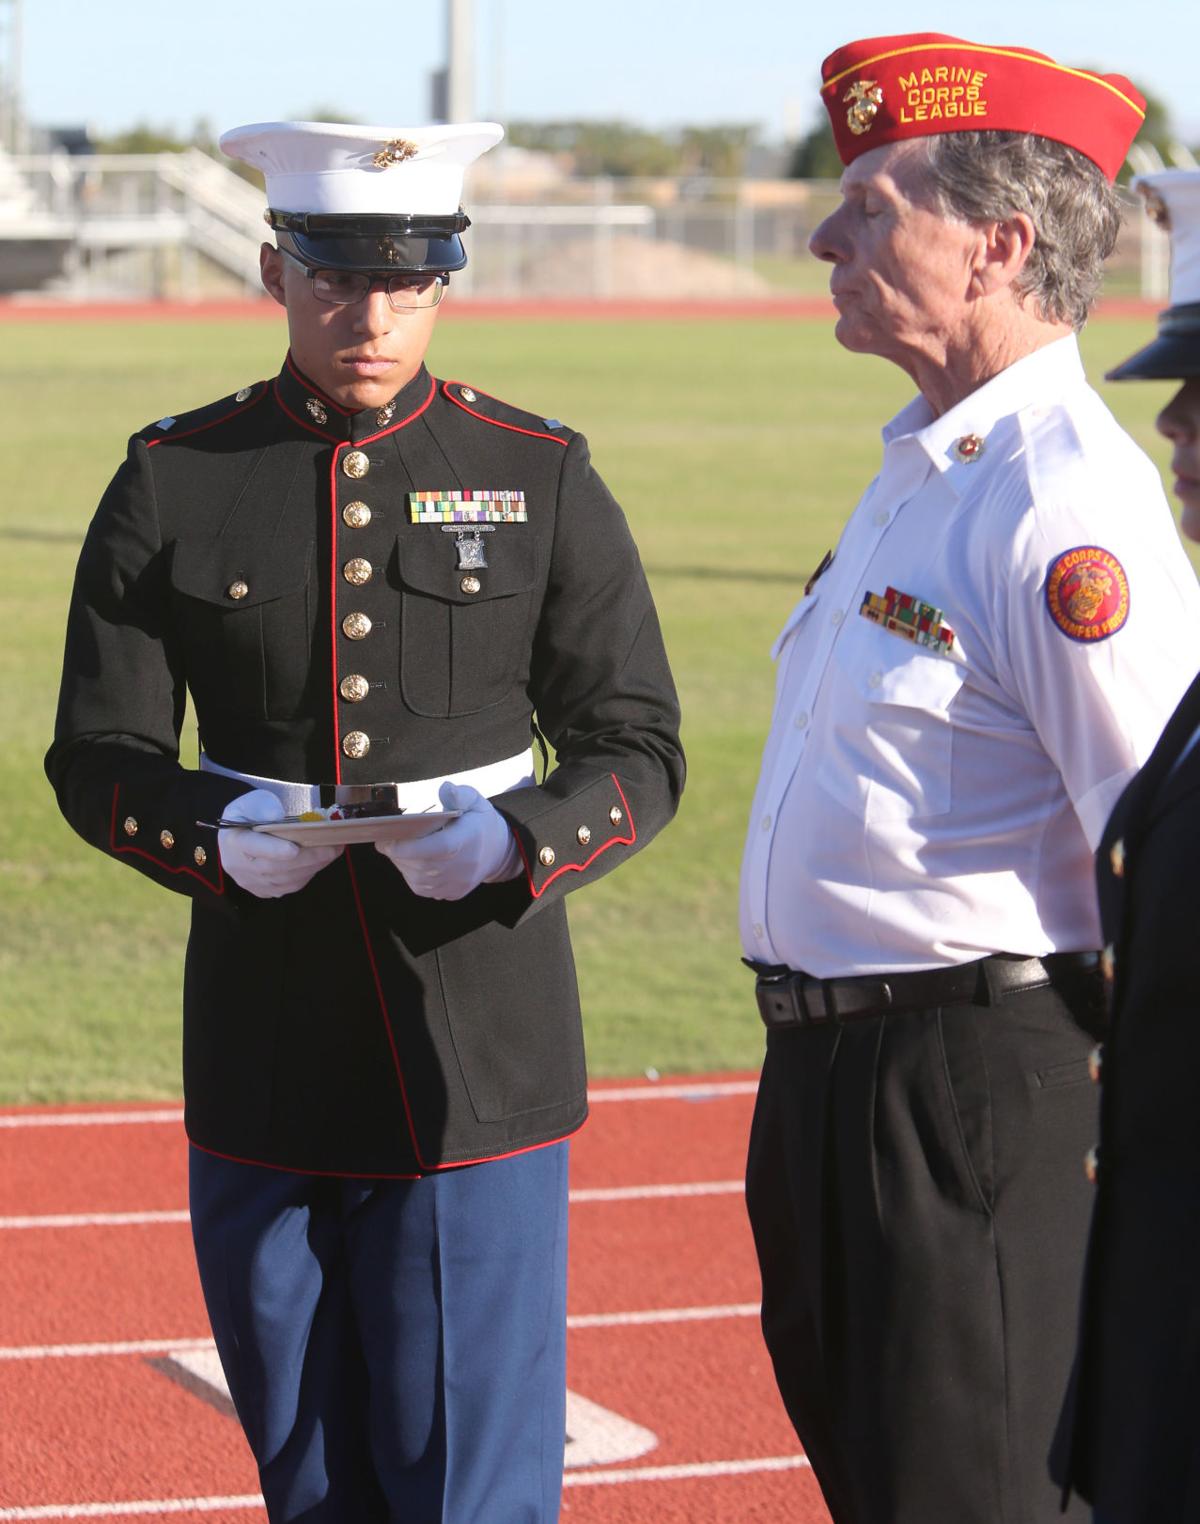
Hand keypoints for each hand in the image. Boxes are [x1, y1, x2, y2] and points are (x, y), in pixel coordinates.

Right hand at [218, 789, 341, 898]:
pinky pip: (288, 887)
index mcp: (233, 841)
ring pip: (285, 880)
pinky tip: (321, 861)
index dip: (274, 850)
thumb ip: (263, 805)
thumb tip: (277, 816)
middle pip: (275, 867)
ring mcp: (251, 882)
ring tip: (333, 851)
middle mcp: (239, 866)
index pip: (252, 847)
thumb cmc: (248, 816)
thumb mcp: (251, 802)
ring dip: (313, 866)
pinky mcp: (263, 891)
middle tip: (333, 847)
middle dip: (308, 858)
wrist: (237, 836)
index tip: (294, 849)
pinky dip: (308, 874)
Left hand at [375, 781, 519, 899]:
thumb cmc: (481, 823)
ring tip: (399, 850)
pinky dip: (411, 876)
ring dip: (403, 866)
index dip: (410, 848)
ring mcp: (458, 883)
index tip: (387, 842)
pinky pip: (423, 889)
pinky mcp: (453, 893)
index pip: (438, 847)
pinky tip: (412, 863)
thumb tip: (445, 788)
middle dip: (398, 855)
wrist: (499, 852)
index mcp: (468, 839)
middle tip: (386, 842)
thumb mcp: (476, 802)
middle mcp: (463, 865)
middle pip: (423, 866)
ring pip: (419, 880)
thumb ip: (460, 794)